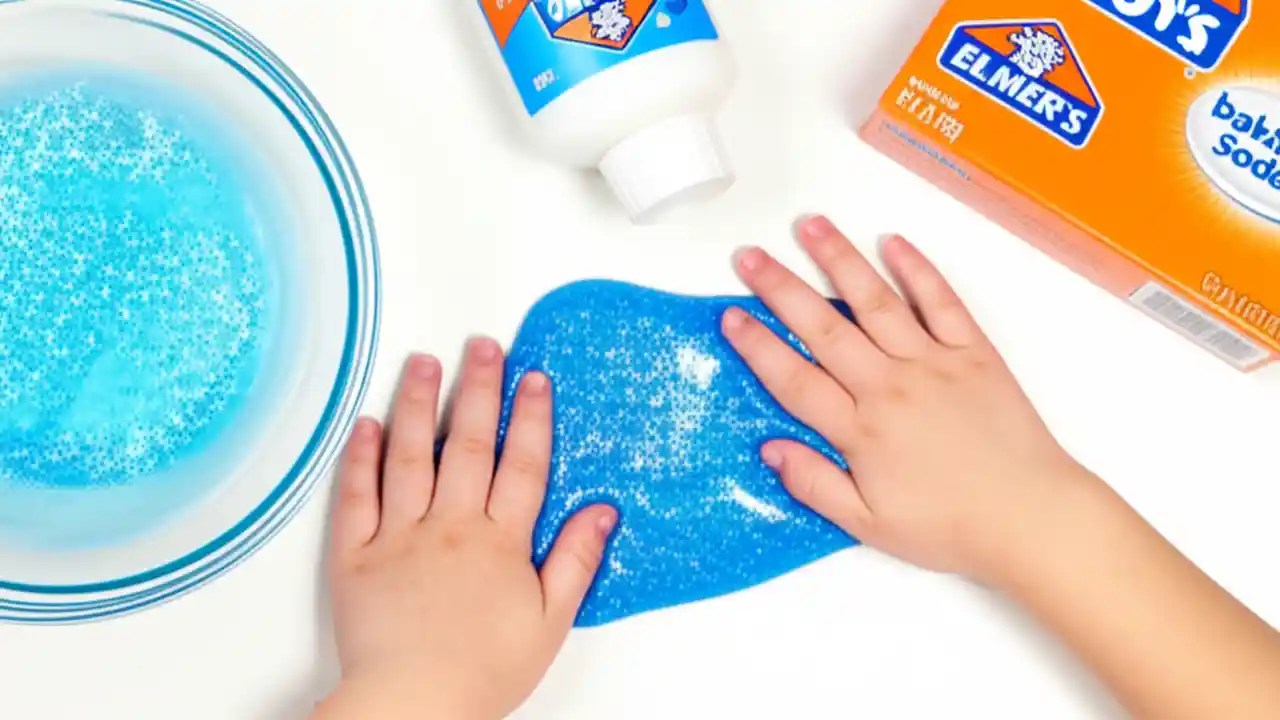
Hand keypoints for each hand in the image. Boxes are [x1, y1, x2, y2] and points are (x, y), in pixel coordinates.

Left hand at [316, 340, 617, 719]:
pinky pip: (356, 495)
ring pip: (409, 456)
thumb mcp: (549, 622)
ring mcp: (398, 536)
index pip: (521, 464)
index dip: (530, 417)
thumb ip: (575, 560)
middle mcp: (450, 526)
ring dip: (417, 404)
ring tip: (423, 361)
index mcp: (500, 541)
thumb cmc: (483, 671)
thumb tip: (602, 511)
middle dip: (477, 389)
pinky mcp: (354, 555)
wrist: (413, 706)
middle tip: (482, 344)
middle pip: (467, 445)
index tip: (534, 377)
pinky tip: (367, 424)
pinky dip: (360, 457)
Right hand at [722, 216, 1094, 582]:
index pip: (796, 379)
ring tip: (809, 225)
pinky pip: (942, 302)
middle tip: (749, 256)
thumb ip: (814, 484)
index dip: (758, 347)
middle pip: (825, 328)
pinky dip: (917, 269)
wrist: (1031, 517)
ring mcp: (934, 363)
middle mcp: (891, 386)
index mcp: (861, 431)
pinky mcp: (975, 353)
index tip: (731, 316)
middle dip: (781, 288)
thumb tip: (770, 447)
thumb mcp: (869, 525)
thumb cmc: (949, 527)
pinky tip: (892, 241)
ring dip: (840, 260)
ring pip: (876, 301)